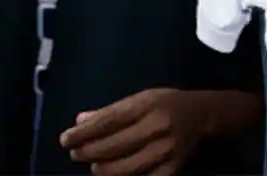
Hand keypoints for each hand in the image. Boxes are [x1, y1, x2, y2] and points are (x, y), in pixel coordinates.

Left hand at [60, 89, 204, 175]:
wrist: (201, 115)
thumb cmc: (165, 103)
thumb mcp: (139, 98)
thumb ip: (110, 111)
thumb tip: (79, 121)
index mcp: (148, 105)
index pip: (107, 122)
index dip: (83, 133)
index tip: (65, 139)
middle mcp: (158, 127)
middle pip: (112, 146)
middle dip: (87, 152)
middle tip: (75, 153)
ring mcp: (166, 151)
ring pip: (123, 169)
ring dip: (101, 169)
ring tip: (94, 165)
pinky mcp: (172, 169)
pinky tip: (114, 174)